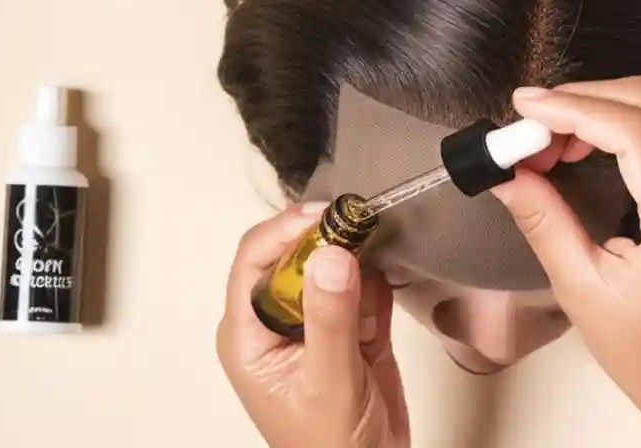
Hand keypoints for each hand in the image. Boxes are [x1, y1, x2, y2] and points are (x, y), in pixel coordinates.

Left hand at [216, 203, 409, 447]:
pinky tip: (392, 261)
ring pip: (328, 266)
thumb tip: (331, 254)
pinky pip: (360, 287)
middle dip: (325, 236)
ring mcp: (313, 324)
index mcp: (248, 334)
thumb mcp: (328, 383)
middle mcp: (274, 322)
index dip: (285, 231)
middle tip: (362, 219)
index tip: (327, 216)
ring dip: (355, 249)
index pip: (253, 262)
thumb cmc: (329, 446)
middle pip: (291, 256)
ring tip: (381, 232)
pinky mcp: (351, 329)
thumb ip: (329, 320)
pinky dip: (377, 274)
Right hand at [493, 73, 640, 447]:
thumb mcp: (583, 290)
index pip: (638, 132)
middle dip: (587, 98)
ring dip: (605, 104)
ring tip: (552, 139)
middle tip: (532, 128)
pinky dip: (622, 120)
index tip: (524, 110)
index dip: (576, 109)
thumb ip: (544, 221)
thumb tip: (505, 172)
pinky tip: (583, 144)